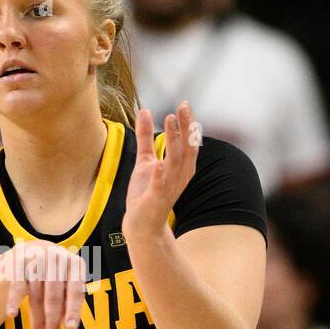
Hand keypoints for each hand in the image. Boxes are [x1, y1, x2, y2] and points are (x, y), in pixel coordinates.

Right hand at [0, 239, 87, 328]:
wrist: (35, 249)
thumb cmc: (57, 273)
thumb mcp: (68, 282)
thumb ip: (69, 301)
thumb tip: (67, 326)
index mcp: (75, 264)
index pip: (75, 290)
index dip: (73, 310)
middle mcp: (57, 258)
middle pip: (53, 295)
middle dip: (52, 322)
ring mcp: (37, 257)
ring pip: (35, 294)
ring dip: (36, 321)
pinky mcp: (19, 260)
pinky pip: (17, 283)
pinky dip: (14, 299)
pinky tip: (12, 314)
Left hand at [123, 103, 199, 242]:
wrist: (141, 223)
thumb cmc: (146, 191)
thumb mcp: (145, 159)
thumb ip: (145, 136)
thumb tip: (145, 111)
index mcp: (180, 166)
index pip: (188, 142)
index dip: (187, 124)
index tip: (184, 105)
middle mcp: (179, 176)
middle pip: (187, 148)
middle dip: (186, 127)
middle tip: (183, 107)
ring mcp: (169, 188)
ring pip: (175, 162)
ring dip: (174, 142)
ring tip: (170, 121)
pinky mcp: (155, 199)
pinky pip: (160, 186)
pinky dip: (159, 175)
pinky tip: (157, 162)